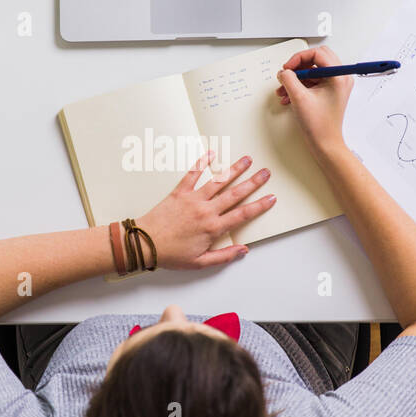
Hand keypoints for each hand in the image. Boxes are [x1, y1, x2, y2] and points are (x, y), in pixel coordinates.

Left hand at [137, 151, 274, 269]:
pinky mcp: (179, 192)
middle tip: (266, 172)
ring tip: (247, 160)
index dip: (260, 206)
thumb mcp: (200, 262)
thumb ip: (224, 256)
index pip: (243, 214)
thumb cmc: (171, 254)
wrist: (144, 243)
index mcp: (213, 228)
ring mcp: (193, 199)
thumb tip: (243, 250)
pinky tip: (211, 154)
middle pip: (235, 194)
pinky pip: (192, 174)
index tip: (271, 198)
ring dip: (234, 169)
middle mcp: (206, 210)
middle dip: (253, 182)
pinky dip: (201, 163)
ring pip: (218, 181)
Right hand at [276, 45, 353, 155]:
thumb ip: (289, 79)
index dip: (299, 57)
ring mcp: (335, 85)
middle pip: (316, 59)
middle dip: (298, 66)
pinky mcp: (329, 92)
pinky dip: (300, 86)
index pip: (318, 53)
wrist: (325, 143)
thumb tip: (284, 72)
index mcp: (338, 77)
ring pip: (313, 70)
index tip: (288, 67)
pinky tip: (288, 96)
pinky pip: (313, 81)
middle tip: (288, 73)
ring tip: (284, 89)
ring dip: (296, 78)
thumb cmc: (319, 126)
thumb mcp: (299, 98)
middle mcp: (340, 78)